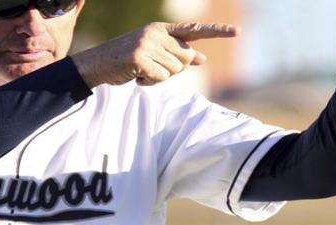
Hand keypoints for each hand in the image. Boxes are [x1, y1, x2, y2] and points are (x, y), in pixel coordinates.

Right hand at [75, 21, 239, 87]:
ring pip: (175, 71)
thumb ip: (178, 53)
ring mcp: (148, 44)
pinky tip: (137, 77)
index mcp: (162, 29)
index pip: (195, 29)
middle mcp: (157, 33)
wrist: (98, 64)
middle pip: (186, 58)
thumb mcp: (155, 53)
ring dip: (160, 77)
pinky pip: (160, 78)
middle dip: (174, 69)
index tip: (237, 31)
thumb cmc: (129, 60)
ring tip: (142, 71)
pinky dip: (150, 83)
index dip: (217, 31)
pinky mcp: (140, 58)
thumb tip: (202, 58)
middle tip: (152, 67)